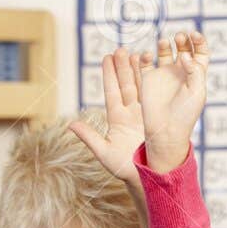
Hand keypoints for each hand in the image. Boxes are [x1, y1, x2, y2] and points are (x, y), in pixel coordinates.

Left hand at [69, 47, 150, 183]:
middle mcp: (129, 115)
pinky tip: (155, 70)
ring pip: (140, 89)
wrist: (149, 178)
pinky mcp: (156, 120)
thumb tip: (70, 124)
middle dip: (122, 67)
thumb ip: (89, 137)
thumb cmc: (125, 170)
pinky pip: (154, 98)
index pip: (111, 92)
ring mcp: (143, 116)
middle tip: (120, 49)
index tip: (107, 57)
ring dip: (138, 72)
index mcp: (116, 120)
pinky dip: (154, 83)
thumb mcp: (104, 153)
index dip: (109, 75)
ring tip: (136, 53)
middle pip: (125, 85)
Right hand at [138, 30, 208, 172]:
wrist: (166, 130)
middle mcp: (181, 73)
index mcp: (196, 75)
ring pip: (165, 51)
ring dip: (165, 43)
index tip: (193, 35)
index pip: (200, 52)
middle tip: (179, 37)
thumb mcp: (197, 92)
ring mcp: (164, 75)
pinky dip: (146, 55)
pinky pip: (146, 62)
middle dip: (182, 39)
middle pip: (183, 48)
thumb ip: (194, 70)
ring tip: (164, 42)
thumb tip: (185, 55)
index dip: (198, 41)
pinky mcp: (149, 79)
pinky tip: (149, 56)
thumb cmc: (185, 114)